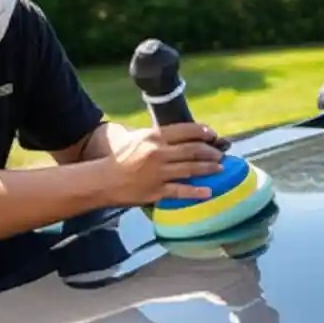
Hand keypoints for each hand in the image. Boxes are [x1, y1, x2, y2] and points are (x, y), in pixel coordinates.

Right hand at [101, 122, 223, 204]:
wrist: (103, 180)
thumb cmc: (121, 158)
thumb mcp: (139, 139)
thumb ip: (159, 137)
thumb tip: (182, 136)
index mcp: (154, 137)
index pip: (185, 130)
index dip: (203, 132)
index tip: (213, 135)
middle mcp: (159, 153)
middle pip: (193, 150)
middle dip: (210, 152)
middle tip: (220, 154)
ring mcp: (159, 173)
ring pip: (191, 169)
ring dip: (208, 168)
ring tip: (220, 168)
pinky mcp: (156, 190)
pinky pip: (181, 191)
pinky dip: (196, 191)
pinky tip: (208, 191)